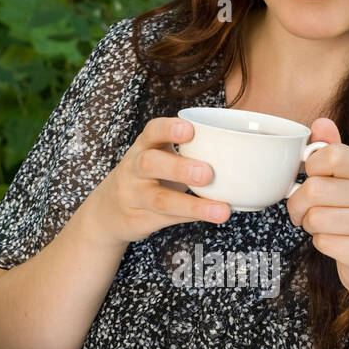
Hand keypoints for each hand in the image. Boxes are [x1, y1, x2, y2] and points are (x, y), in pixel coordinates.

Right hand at [85, 117, 231, 246]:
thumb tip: (240, 148)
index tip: (190, 129)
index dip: (168, 129)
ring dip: (193, 204)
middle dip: (178, 167)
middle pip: (150, 164)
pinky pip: (167, 219)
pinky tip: (212, 216)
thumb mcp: (157, 156)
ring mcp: (134, 196)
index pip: (151, 132)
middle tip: (207, 172)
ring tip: (221, 210)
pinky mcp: (139, 220)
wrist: (108, 211)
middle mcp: (134, 169)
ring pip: (160, 200)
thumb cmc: (147, 177)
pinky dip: (191, 217)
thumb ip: (187, 151)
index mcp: (143, 147)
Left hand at [286, 118, 348, 296]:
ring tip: (324, 228)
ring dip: (309, 226)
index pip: (330, 154)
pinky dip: (320, 245)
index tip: (311, 180)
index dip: (310, 169)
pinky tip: (336, 245)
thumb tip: (321, 122)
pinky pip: (323, 241)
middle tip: (305, 213)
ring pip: (315, 217)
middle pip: (314, 189)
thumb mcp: (344, 184)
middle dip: (299, 204)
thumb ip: (331, 152)